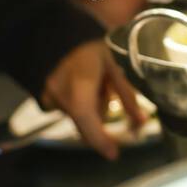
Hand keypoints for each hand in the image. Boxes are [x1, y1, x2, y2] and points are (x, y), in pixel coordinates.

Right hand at [39, 40, 145, 160]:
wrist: (56, 32)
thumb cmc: (89, 44)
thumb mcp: (114, 63)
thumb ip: (127, 94)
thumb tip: (142, 122)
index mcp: (79, 83)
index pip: (86, 118)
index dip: (99, 140)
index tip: (113, 154)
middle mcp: (61, 94)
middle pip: (86, 122)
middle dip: (101, 117)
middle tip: (108, 91)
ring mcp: (50, 96)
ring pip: (78, 117)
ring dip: (90, 107)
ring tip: (96, 81)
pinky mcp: (43, 97)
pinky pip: (67, 110)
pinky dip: (78, 103)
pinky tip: (83, 84)